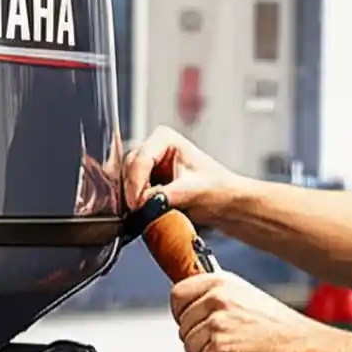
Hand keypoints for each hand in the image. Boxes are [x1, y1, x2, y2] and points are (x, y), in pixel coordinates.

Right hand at [123, 126, 242, 221]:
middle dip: (132, 190)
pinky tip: (142, 211)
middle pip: (128, 168)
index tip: (137, 204)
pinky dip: (133, 202)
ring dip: (131, 197)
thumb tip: (142, 203)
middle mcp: (153, 148)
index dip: (135, 183)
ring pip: (125, 180)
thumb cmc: (218, 189)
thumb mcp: (192, 191)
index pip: (140, 158)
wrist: (227, 204)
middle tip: (138, 210)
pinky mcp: (146, 180)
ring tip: (142, 212)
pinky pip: (130, 191)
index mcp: (165, 139)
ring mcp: (148, 164)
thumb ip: (164, 195)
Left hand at [170, 271, 329, 351]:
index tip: (185, 317)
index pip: (178, 293)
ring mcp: (218, 322)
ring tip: (229, 345)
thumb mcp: (244, 294)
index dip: (178, 310)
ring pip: (189, 342)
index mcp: (221, 282)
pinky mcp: (220, 345)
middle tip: (215, 338)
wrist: (299, 343)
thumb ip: (215, 294)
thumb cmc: (277, 323)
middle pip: (182, 322)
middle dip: (194, 335)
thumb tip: (190, 300)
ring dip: (204, 350)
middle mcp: (217, 299)